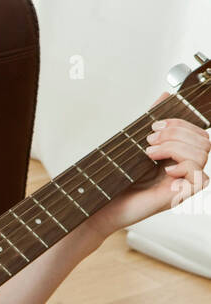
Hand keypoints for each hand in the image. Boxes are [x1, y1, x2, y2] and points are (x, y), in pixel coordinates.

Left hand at [90, 90, 209, 237]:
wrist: (102, 208)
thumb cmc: (118, 181)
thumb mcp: (134, 145)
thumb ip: (151, 121)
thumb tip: (166, 95)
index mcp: (177, 156)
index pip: (198, 132)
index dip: (180, 123)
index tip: (154, 126)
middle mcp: (183, 169)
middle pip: (204, 141)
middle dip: (176, 133)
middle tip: (149, 142)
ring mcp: (183, 182)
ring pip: (202, 155)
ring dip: (175, 148)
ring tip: (150, 154)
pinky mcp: (179, 196)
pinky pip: (200, 179)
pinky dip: (184, 169)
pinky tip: (165, 171)